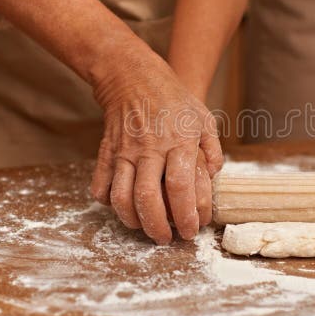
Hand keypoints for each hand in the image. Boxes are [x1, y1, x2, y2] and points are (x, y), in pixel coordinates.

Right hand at [88, 43, 222, 243]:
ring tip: (145, 229)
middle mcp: (150, 148)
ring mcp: (125, 151)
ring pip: (121, 197)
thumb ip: (212, 150)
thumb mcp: (203, 119)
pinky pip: (101, 185)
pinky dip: (108, 203)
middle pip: (148, 198)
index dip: (187, 214)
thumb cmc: (173, 99)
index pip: (181, 186)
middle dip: (158, 227)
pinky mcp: (106, 152)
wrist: (133, 76)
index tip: (192, 229)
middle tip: (167, 239)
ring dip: (133, 221)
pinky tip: (123, 207)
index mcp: (179, 141)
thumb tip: (212, 177)